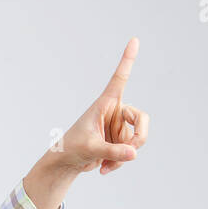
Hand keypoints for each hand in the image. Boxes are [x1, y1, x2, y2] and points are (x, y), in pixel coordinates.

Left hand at [55, 36, 149, 174]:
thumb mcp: (90, 149)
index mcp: (104, 104)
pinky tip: (104, 168)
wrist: (66, 165)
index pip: (119, 79)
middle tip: (131, 153)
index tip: (134, 39)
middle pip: (141, 119)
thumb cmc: (71, 150)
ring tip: (106, 164)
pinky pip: (130, 151)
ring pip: (137, 140)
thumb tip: (134, 153)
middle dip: (139, 138)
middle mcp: (115, 112)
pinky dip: (120, 161)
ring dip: (125, 155)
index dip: (127, 60)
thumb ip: (112, 151)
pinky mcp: (119, 141)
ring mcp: (118, 127)